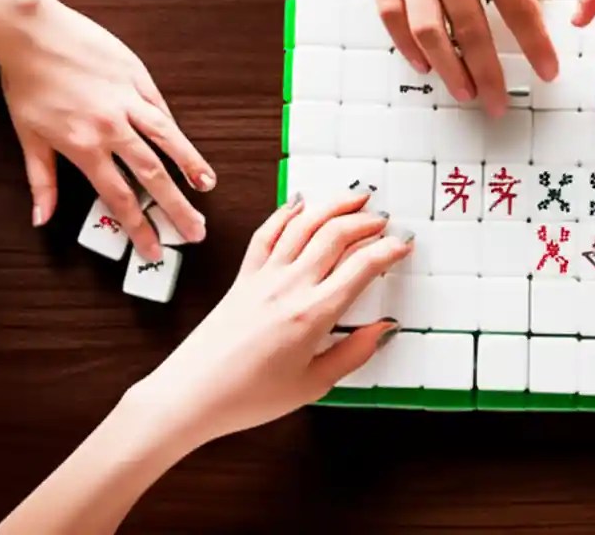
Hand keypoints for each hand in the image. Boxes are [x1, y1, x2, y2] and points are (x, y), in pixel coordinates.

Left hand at [0, 0, 214, 259]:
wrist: (31, 31)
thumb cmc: (27, 81)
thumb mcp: (28, 136)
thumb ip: (41, 182)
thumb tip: (41, 217)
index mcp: (84, 146)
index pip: (120, 198)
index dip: (140, 228)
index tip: (154, 249)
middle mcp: (112, 128)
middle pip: (153, 176)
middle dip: (177, 208)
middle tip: (195, 231)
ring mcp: (128, 101)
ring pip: (169, 140)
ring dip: (191, 166)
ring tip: (208, 187)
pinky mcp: (137, 77)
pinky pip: (161, 109)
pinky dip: (174, 130)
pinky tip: (185, 146)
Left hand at [125, 192, 408, 444]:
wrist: (192, 394)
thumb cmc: (248, 396)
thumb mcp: (314, 385)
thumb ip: (354, 353)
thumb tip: (383, 330)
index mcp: (313, 314)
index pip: (362, 267)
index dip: (389, 250)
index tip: (403, 244)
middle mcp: (289, 287)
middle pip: (335, 235)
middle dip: (366, 221)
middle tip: (383, 219)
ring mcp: (263, 277)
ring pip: (304, 224)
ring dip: (333, 206)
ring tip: (354, 198)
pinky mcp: (242, 277)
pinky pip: (267, 234)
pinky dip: (286, 213)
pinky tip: (299, 204)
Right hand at [330, 0, 556, 116]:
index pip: (518, 5)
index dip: (534, 44)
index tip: (546, 70)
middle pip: (474, 29)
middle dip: (491, 73)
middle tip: (502, 102)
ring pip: (430, 29)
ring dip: (449, 68)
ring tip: (465, 91)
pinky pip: (392, 13)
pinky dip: (407, 43)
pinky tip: (423, 62)